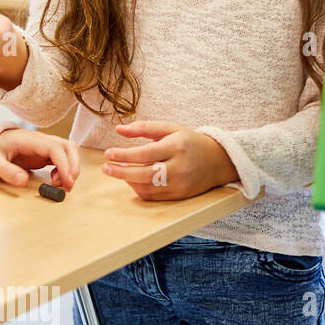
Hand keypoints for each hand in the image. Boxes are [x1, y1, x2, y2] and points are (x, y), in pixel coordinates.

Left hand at [0, 128, 80, 188]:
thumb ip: (7, 171)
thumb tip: (23, 181)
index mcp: (29, 140)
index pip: (55, 148)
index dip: (64, 164)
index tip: (66, 181)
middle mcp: (40, 140)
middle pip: (68, 146)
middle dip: (73, 166)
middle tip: (68, 185)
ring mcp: (44, 145)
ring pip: (68, 151)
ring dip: (71, 167)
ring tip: (59, 184)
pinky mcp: (45, 152)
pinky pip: (62, 157)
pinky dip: (65, 169)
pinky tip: (54, 179)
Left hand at [102, 121, 237, 200]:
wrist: (219, 161)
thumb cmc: (189, 142)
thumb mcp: (170, 129)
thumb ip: (144, 128)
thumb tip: (118, 129)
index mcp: (177, 147)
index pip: (145, 153)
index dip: (124, 155)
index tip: (107, 154)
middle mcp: (180, 167)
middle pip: (145, 174)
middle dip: (121, 172)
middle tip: (105, 168)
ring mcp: (181, 183)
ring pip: (147, 187)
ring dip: (128, 181)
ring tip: (119, 171)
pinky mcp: (180, 195)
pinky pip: (154, 196)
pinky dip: (139, 189)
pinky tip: (133, 180)